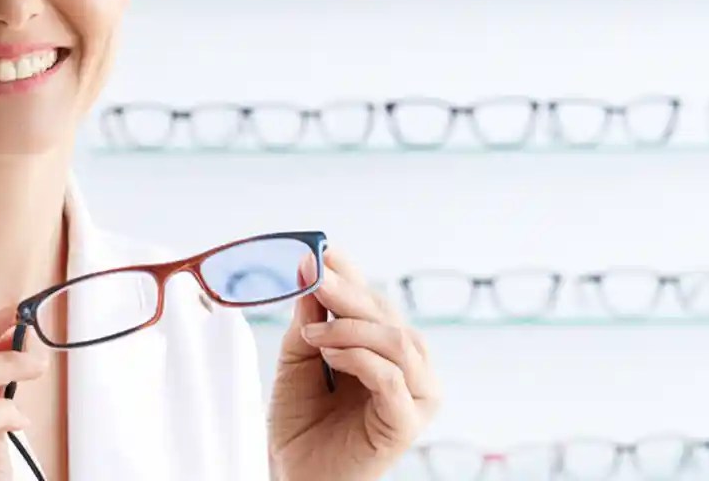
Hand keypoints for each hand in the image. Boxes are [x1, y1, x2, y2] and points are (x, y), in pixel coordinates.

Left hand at [268, 249, 440, 480]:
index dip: (350, 273)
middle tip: (314, 277)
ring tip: (314, 335)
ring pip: (397, 340)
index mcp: (384, 347)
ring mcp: (414, 395)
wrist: (294, 473)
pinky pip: (392, 377)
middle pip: (387, 315)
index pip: (374, 299)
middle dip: (347, 292)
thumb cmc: (300, 420)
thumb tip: (312, 267)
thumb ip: (309, 317)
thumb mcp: (298, 356)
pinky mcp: (406, 423)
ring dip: (351, 328)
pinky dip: (360, 358)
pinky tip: (331, 357)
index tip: (320, 250)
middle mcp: (408, 366)